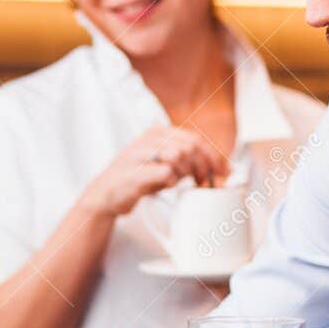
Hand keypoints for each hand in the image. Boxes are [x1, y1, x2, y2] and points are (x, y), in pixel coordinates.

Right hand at [79, 126, 231, 217]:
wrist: (104, 195)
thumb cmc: (137, 179)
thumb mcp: (162, 164)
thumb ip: (184, 160)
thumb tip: (217, 166)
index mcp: (156, 133)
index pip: (194, 138)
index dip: (213, 155)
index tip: (224, 170)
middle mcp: (148, 139)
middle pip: (190, 146)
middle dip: (204, 166)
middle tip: (206, 182)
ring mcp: (139, 154)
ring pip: (179, 155)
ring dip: (187, 173)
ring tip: (183, 183)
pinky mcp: (134, 173)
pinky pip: (165, 172)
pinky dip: (172, 180)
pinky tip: (168, 186)